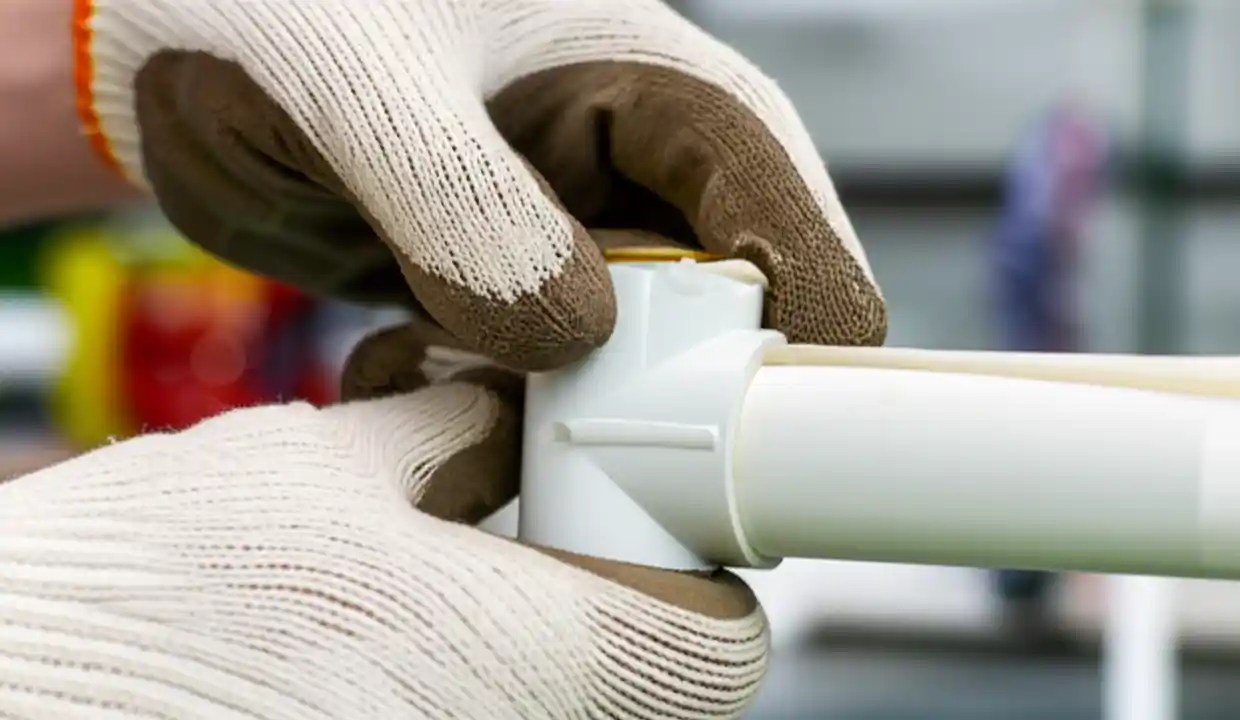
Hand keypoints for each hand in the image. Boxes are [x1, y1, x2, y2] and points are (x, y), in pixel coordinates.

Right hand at [0, 374, 766, 717]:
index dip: (696, 573)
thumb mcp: (319, 465)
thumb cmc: (137, 600)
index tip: (648, 520)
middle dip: (596, 589)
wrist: (12, 703)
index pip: (718, 651)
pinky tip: (377, 626)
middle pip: (646, 683)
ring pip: (561, 706)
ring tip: (424, 567)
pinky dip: (456, 673)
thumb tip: (503, 414)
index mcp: (525, 663)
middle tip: (520, 520)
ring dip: (523, 629)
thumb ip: (448, 433)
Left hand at [75, 0, 886, 369]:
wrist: (188, 45)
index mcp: (677, 100)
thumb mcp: (360, 80)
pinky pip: (548, 400)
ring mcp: (589, 253)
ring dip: (546, 424)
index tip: (684, 442)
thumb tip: (567, 331)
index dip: (774, 368)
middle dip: (650, 417)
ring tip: (427, 366)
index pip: (806, 257)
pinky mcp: (520, 305)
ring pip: (637, 391)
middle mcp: (654, 186)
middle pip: (735, 349)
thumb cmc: (277, 7)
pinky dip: (486, 417)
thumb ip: (463, 201)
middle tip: (532, 421)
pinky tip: (397, 366)